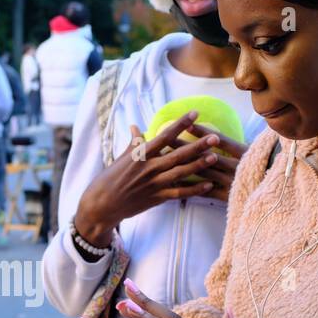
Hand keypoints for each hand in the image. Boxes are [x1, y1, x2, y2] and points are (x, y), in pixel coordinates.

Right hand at [73, 113, 237, 247]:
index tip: (195, 113)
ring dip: (199, 165)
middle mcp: (149, 168)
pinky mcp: (157, 198)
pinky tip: (208, 184)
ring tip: (215, 157)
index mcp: (141, 155)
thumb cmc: (109, 179)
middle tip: (215, 137)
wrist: (101, 205)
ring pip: (181, 173)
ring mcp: (154, 184)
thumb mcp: (120, 158)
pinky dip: (194, 190)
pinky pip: (179, 193)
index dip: (181, 124)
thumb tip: (135, 127)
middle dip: (198, 145)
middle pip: (178, 154)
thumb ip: (133, 143)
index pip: (165, 136)